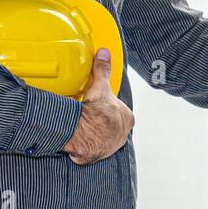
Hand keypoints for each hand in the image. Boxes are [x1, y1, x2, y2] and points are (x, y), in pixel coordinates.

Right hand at [64, 48, 134, 164]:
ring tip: (83, 126)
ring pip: (104, 136)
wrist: (83, 134)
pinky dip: (87, 143)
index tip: (97, 105)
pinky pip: (94, 147)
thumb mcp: (100, 86)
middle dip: (101, 120)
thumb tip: (104, 53)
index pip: (119, 110)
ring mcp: (112, 146)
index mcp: (128, 118)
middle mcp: (123, 134)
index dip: (107, 106)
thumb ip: (103, 69)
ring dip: (94, 132)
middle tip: (88, 114)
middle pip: (112, 123)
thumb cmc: (96, 112)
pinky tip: (80, 137)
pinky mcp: (99, 155)